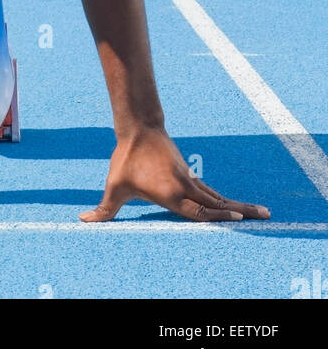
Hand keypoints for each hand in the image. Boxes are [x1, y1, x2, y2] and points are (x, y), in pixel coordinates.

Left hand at [80, 126, 270, 222]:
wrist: (138, 127)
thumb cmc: (125, 159)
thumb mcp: (114, 186)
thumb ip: (103, 209)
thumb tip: (83, 221)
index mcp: (170, 193)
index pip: (198, 209)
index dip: (216, 216)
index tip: (237, 219)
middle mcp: (184, 186)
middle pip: (216, 202)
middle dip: (240, 211)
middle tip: (265, 215)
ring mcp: (189, 178)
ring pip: (217, 195)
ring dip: (237, 204)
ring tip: (259, 211)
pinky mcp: (189, 173)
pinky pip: (210, 189)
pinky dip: (224, 198)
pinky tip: (233, 206)